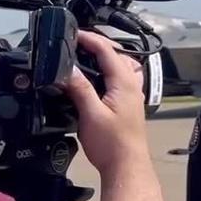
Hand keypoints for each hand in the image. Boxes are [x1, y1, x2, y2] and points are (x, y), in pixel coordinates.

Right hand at [65, 31, 150, 174]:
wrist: (126, 167)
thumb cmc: (112, 144)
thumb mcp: (91, 113)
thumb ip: (79, 88)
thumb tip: (67, 68)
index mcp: (125, 83)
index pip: (108, 50)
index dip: (89, 38)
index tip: (72, 34)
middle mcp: (132, 86)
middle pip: (117, 55)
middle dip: (96, 45)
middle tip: (76, 43)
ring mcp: (132, 96)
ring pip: (120, 67)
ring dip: (103, 59)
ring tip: (83, 58)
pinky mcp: (127, 106)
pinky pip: (118, 80)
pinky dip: (106, 73)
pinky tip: (93, 81)